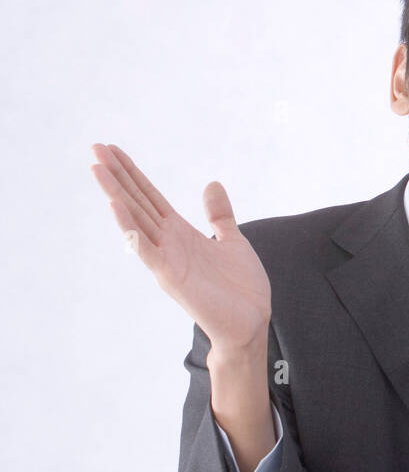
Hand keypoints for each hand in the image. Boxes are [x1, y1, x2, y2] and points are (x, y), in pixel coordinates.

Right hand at [90, 143, 270, 353]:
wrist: (249, 323)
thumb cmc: (239, 287)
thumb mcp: (231, 240)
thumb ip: (219, 214)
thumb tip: (211, 183)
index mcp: (180, 232)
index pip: (149, 195)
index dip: (132, 173)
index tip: (113, 150)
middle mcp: (168, 242)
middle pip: (137, 201)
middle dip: (117, 176)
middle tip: (95, 148)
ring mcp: (166, 259)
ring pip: (135, 220)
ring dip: (116, 195)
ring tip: (97, 170)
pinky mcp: (171, 277)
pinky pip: (147, 251)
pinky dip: (131, 231)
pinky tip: (117, 210)